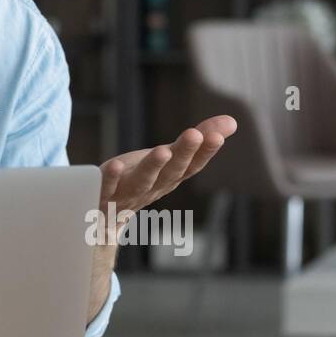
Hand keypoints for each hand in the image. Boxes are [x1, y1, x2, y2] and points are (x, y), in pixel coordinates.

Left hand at [96, 115, 237, 235]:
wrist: (106, 216)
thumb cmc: (141, 178)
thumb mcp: (169, 156)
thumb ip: (198, 138)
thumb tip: (232, 121)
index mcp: (170, 177)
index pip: (192, 165)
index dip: (205, 151)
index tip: (217, 135)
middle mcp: (153, 187)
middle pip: (171, 171)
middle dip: (184, 153)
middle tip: (195, 134)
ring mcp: (128, 193)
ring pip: (142, 181)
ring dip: (153, 166)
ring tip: (163, 150)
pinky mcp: (103, 193)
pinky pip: (107, 187)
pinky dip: (111, 178)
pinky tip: (114, 165)